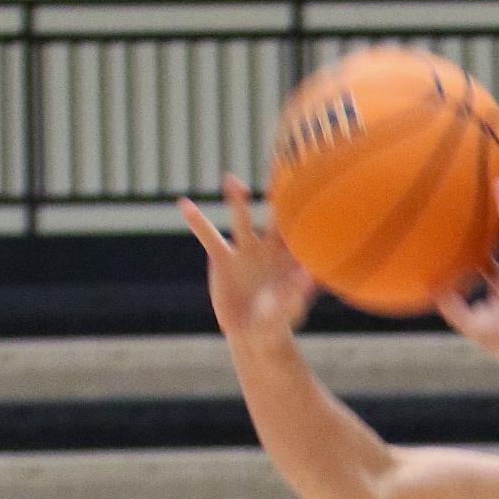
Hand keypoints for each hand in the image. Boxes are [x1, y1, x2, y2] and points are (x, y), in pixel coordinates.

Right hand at [179, 175, 319, 342]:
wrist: (254, 334)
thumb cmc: (278, 323)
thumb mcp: (288, 313)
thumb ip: (297, 296)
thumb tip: (307, 276)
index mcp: (291, 259)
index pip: (302, 232)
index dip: (308, 212)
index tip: (314, 186)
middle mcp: (269, 249)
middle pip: (273, 216)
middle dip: (276, 193)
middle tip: (279, 164)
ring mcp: (245, 252)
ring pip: (241, 220)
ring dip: (237, 200)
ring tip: (231, 180)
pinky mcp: (222, 260)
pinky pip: (208, 237)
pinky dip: (197, 221)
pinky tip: (184, 204)